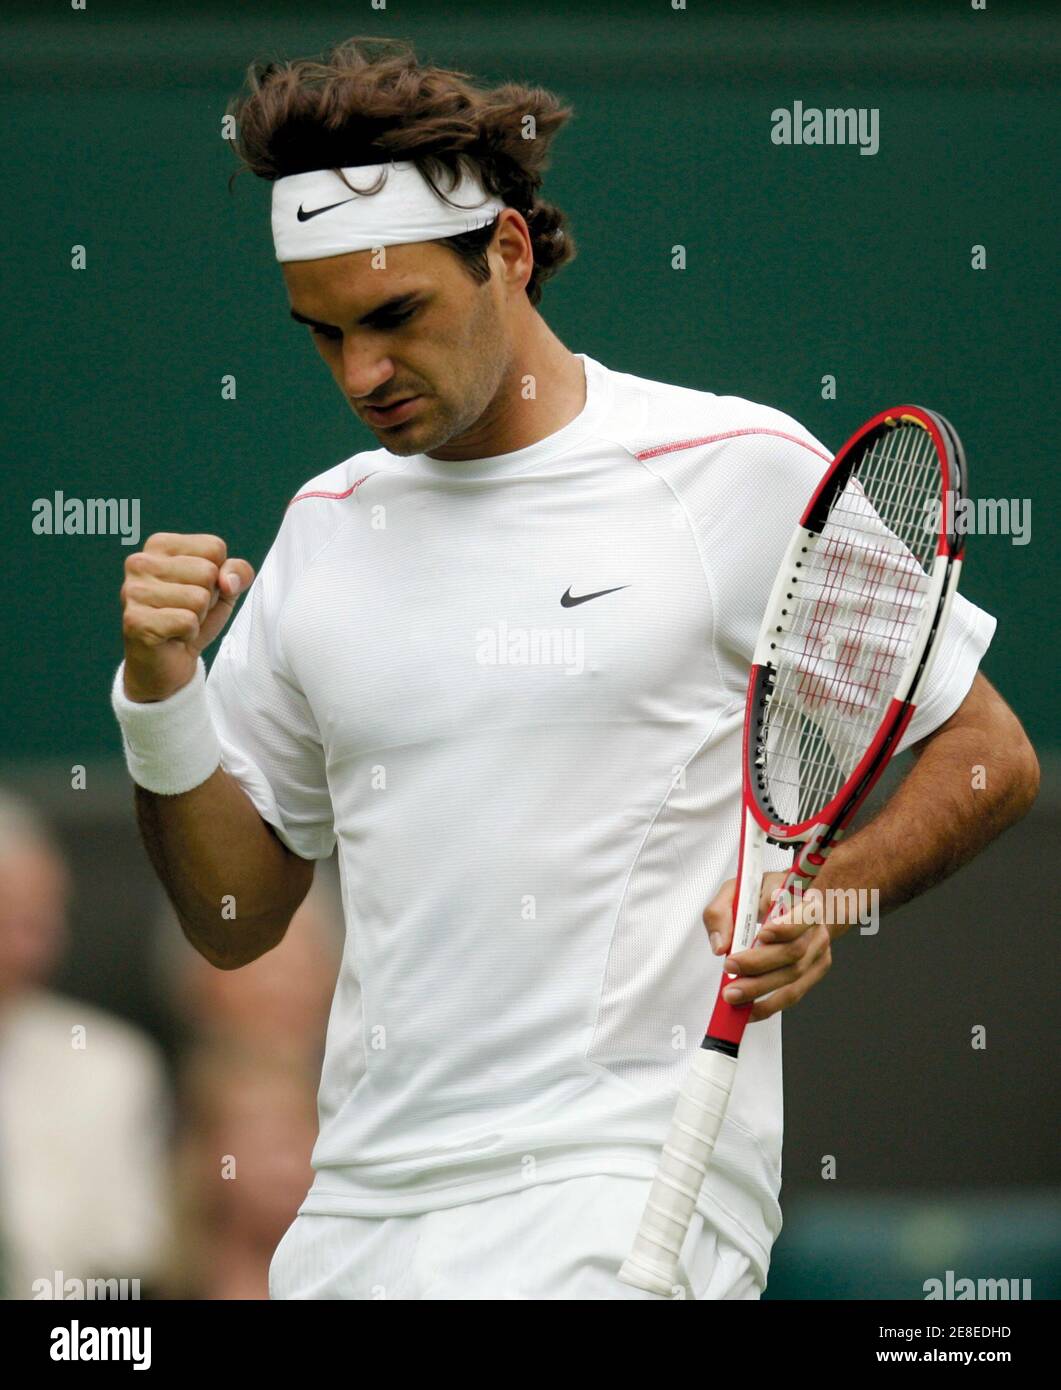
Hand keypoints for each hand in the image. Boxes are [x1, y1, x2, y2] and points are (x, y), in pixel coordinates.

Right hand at [120, 532, 254, 701]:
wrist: (169, 662)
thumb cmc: (192, 618)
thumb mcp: (224, 590)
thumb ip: (238, 572)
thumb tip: (227, 581)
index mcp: (159, 545)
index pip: (215, 547)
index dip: (218, 576)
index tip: (196, 590)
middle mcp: (140, 562)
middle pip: (208, 571)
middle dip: (208, 598)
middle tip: (187, 611)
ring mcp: (134, 591)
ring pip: (199, 597)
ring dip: (198, 617)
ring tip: (179, 623)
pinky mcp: (135, 620)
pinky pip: (187, 621)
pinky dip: (189, 633)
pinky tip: (172, 635)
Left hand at [702, 871, 834, 1022]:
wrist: (791, 904)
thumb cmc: (763, 896)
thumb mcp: (738, 890)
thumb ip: (721, 911)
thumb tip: (720, 946)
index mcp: (802, 901)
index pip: (803, 914)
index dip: (785, 926)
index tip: (761, 934)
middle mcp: (816, 928)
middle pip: (794, 951)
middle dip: (759, 964)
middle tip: (730, 969)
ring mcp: (818, 951)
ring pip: (793, 977)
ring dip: (760, 989)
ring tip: (733, 995)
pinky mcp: (814, 971)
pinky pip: (794, 994)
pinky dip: (769, 1005)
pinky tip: (748, 1009)